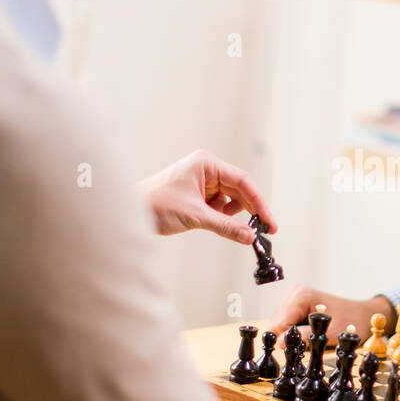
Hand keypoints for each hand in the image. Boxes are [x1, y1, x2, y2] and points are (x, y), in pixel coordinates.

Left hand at [140, 150, 275, 244]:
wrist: (130, 212)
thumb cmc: (154, 204)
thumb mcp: (196, 216)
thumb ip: (226, 226)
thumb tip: (250, 236)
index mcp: (206, 164)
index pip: (242, 181)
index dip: (259, 202)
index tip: (269, 221)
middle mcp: (207, 170)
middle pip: (239, 190)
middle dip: (249, 211)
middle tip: (262, 231)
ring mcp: (203, 182)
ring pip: (231, 200)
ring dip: (232, 215)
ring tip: (227, 227)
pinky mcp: (198, 195)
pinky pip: (220, 206)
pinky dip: (222, 217)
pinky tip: (216, 224)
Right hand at [269, 285, 394, 339]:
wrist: (364, 314)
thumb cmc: (352, 322)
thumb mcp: (330, 333)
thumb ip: (305, 337)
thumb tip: (281, 343)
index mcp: (301, 296)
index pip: (279, 324)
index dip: (288, 339)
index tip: (304, 344)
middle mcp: (295, 293)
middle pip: (277, 323)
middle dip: (289, 336)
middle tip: (309, 340)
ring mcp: (295, 297)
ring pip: (280, 324)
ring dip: (292, 334)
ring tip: (312, 334)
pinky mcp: (297, 304)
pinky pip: (287, 322)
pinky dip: (295, 330)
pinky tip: (309, 330)